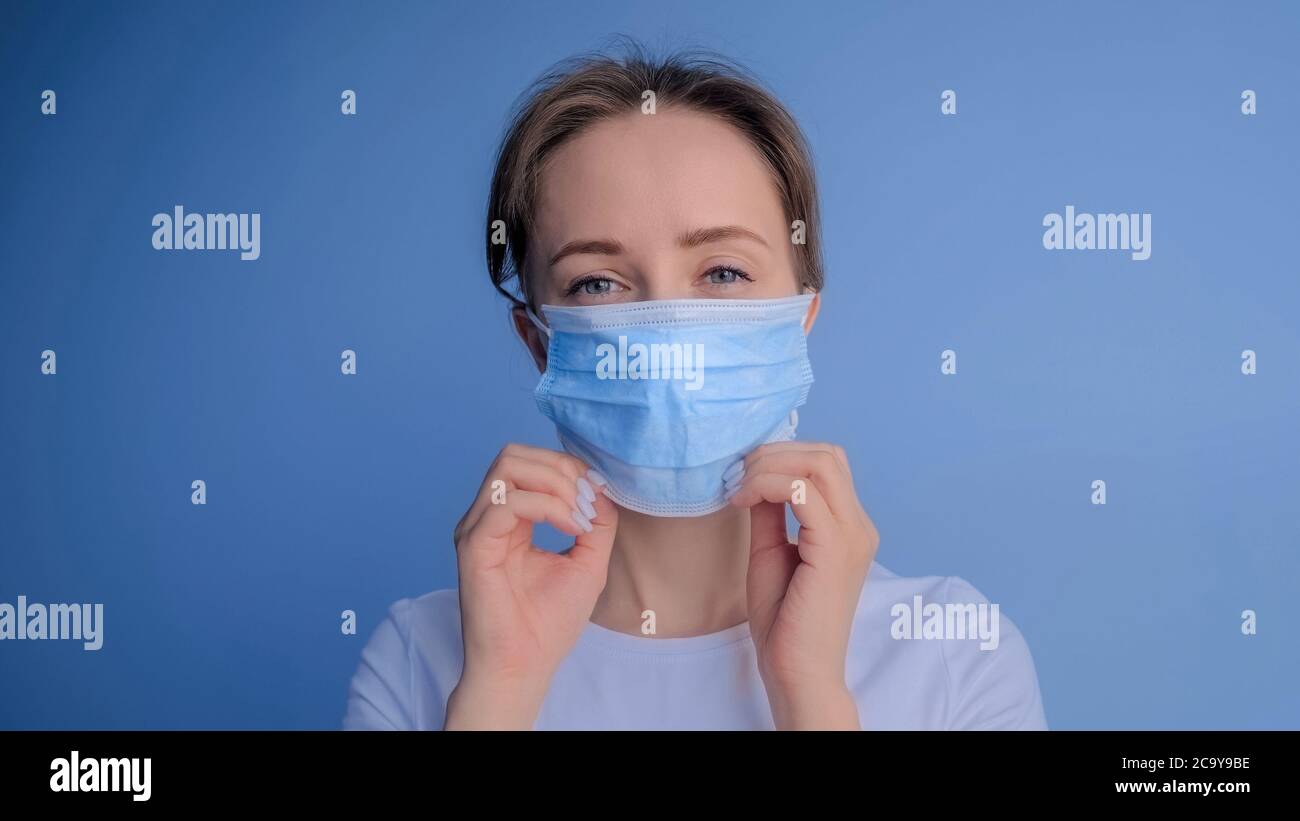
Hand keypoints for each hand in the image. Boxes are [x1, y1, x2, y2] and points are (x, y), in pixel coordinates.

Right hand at [444, 444, 617, 729]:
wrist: (525, 667)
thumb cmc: (549, 623)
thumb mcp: (589, 562)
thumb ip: (597, 522)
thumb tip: (600, 487)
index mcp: (508, 519)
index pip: (530, 464)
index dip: (569, 469)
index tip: (598, 496)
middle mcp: (486, 518)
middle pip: (513, 455)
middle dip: (560, 469)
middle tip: (587, 502)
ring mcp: (476, 529)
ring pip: (507, 468)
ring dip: (555, 484)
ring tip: (579, 517)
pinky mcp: (474, 546)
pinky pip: (506, 503)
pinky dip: (546, 506)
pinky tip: (571, 528)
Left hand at [728, 441, 878, 729]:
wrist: (798, 671)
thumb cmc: (785, 621)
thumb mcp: (771, 551)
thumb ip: (770, 512)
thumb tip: (756, 475)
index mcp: (848, 526)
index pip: (825, 462)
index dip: (780, 456)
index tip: (739, 475)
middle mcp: (858, 526)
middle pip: (826, 454)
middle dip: (774, 453)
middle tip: (736, 475)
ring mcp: (852, 536)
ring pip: (818, 463)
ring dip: (770, 466)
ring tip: (738, 488)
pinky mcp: (834, 549)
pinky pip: (803, 491)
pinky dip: (768, 485)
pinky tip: (743, 501)